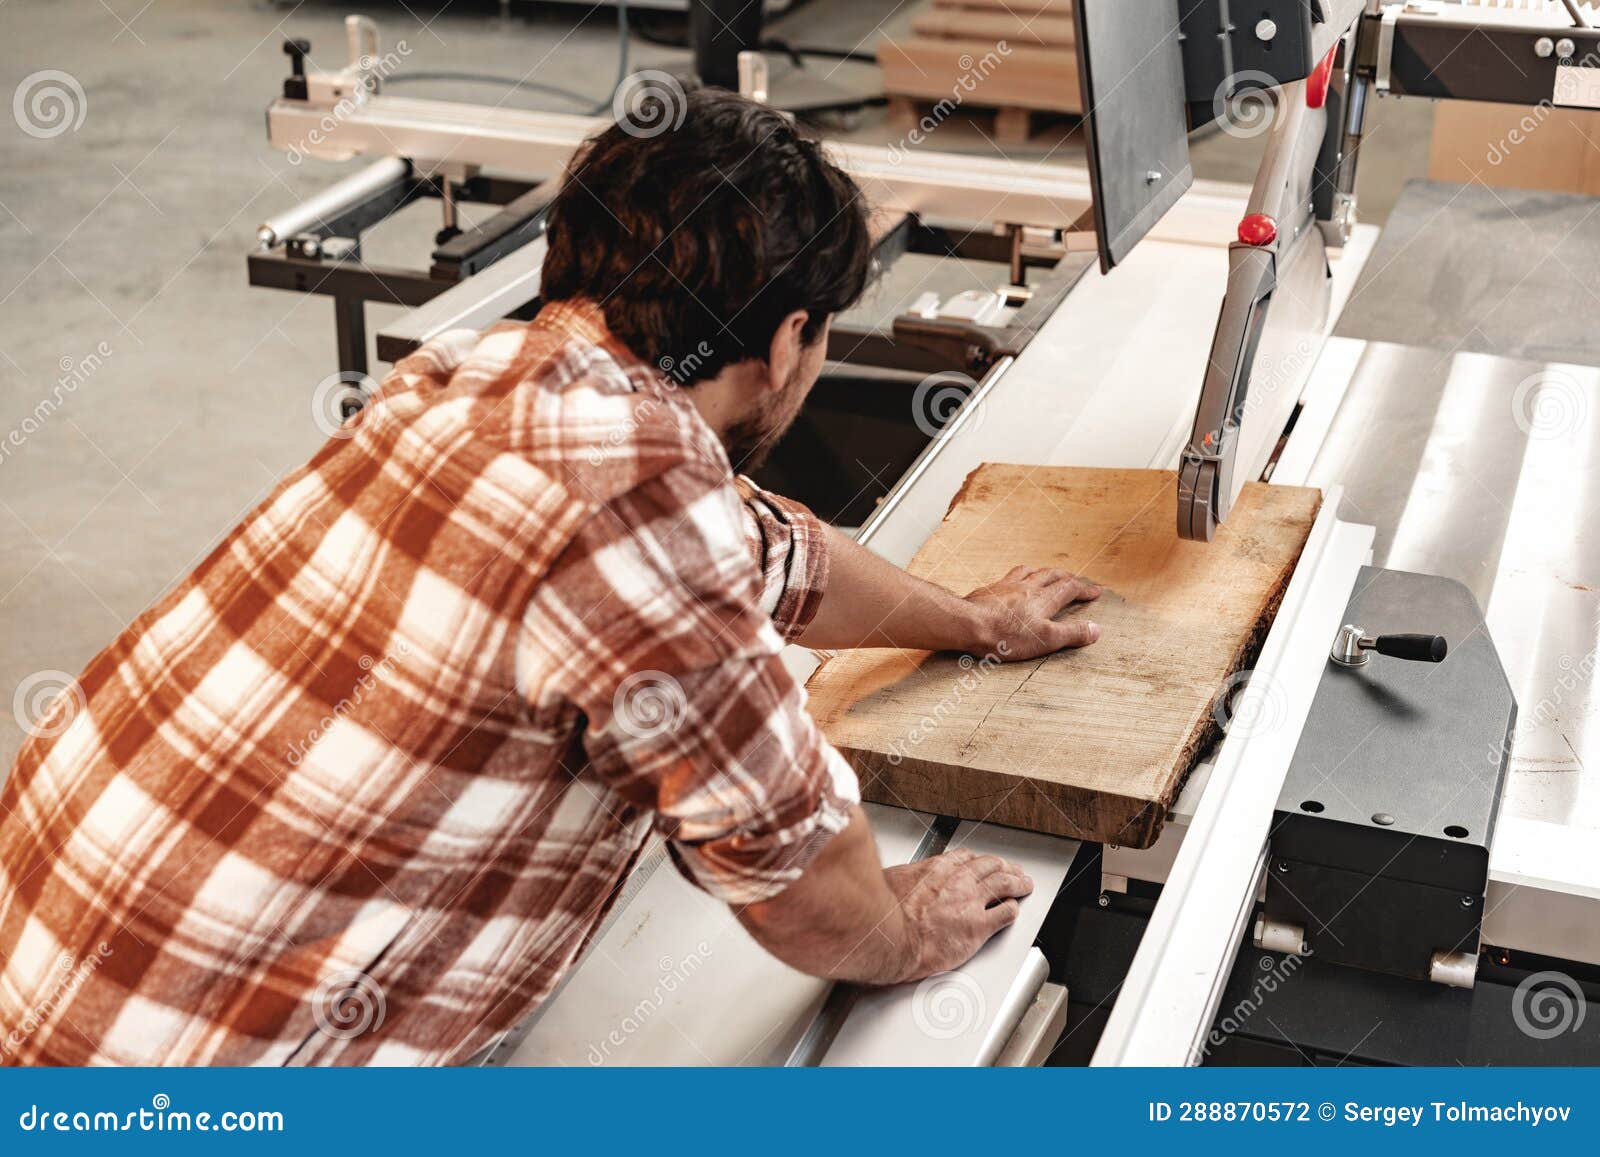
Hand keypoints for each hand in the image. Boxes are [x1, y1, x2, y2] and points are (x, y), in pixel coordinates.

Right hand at [882, 848, 1034, 982]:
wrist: (889, 937)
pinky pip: (1005, 914)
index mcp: (937, 868)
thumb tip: (899, 881)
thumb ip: (906, 880)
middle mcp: (957, 880)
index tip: (983, 864)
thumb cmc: (885, 914)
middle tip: (1012, 870)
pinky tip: (1014, 911)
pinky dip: (1013, 910)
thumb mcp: (892, 882)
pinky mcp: (978, 927)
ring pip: (1003, 884)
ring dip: (1017, 882)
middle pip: (990, 866)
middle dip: (1004, 867)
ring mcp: (970, 902)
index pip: (966, 858)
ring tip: (1024, 884)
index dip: (979, 861)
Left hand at [963, 565, 1101, 660]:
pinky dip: (1019, 574)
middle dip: (1067, 577)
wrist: (968, 624)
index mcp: (1044, 599)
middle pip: (1052, 575)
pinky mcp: (990, 589)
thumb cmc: (1005, 635)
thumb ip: (1072, 633)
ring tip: (1047, 573)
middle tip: (1076, 579)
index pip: (1070, 589)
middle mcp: (1027, 587)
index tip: (1095, 592)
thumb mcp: (1046, 639)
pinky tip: (1013, 580)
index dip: (1085, 590)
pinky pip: (1009, 575)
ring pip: (1031, 571)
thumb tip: (1096, 629)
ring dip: (1043, 571)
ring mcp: (1007, 585)